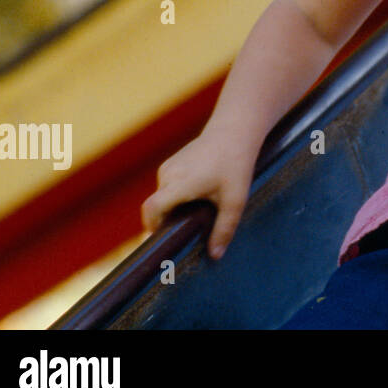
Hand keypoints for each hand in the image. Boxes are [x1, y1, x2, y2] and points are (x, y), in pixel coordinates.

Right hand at [140, 126, 258, 259]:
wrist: (235, 130)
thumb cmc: (236, 164)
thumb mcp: (235, 200)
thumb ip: (225, 228)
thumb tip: (215, 256)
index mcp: (179, 184)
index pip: (152, 209)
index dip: (151, 227)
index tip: (162, 241)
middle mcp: (168, 174)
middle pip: (157, 207)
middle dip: (166, 222)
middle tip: (184, 234)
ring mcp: (169, 167)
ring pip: (163, 197)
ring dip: (173, 209)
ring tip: (195, 216)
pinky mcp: (173, 162)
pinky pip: (168, 187)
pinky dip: (176, 197)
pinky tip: (197, 200)